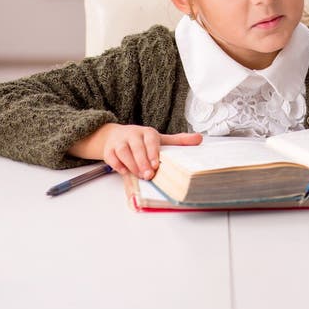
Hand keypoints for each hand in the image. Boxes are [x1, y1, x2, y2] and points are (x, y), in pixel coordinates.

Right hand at [69, 123, 201, 178]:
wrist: (114, 136)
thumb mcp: (159, 139)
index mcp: (146, 132)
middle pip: (136, 147)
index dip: (153, 152)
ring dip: (131, 165)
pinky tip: (124, 172)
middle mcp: (132, 134)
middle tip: (148, 175)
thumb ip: (178, 141)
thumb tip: (200, 138)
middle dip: (142, 162)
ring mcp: (119, 141)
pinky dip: (117, 165)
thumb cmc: (141, 140)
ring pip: (123, 151)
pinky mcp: (109, 150)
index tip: (156, 165)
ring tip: (139, 175)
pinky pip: (111, 157)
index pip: (150, 140)